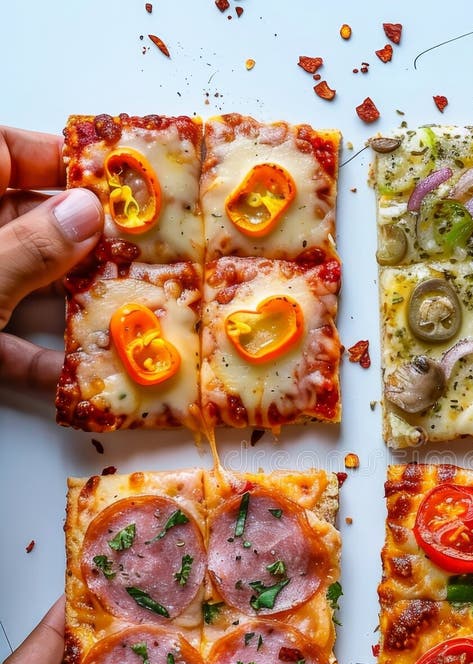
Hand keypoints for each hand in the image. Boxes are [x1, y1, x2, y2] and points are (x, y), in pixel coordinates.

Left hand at [0, 126, 101, 387]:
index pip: (1, 151)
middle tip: (134, 256)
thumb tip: (86, 211)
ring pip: (14, 282)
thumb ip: (25, 246)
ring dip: (64, 306)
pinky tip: (65, 377)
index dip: (57, 160)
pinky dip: (26, 357)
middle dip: (78, 244)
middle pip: (19, 221)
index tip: (114, 182)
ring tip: (118, 317)